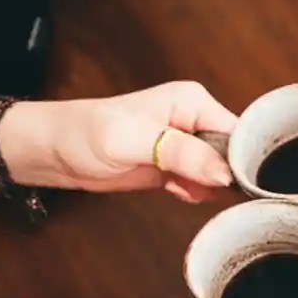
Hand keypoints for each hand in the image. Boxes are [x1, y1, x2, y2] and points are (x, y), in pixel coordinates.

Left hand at [7, 81, 236, 201]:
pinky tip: (175, 191)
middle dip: (225, 177)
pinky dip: (195, 195)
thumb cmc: (85, 133)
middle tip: (201, 186)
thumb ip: (181, 153)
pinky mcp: (177, 167)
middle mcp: (196, 121)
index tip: (233, 183)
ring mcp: (188, 146)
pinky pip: (203, 186)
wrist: (54, 152)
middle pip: (235, 155)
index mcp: (195, 102)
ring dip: (209, 189)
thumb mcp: (134, 140)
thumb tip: (224, 173)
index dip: (243, 160)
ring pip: (222, 174)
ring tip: (181, 186)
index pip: (240, 132)